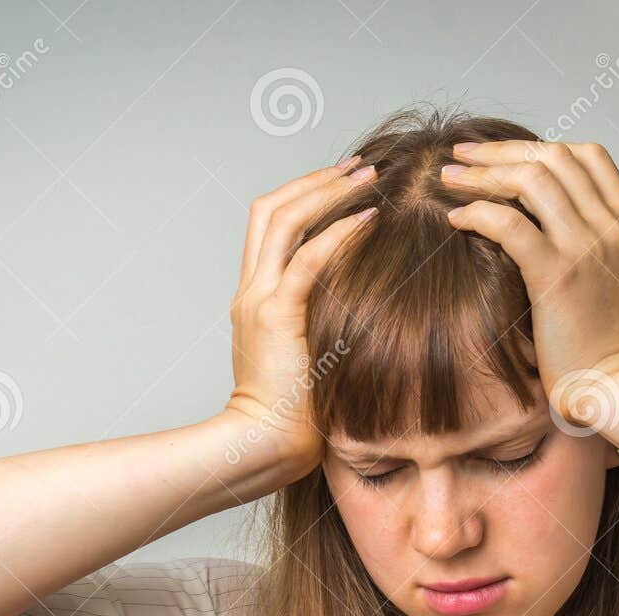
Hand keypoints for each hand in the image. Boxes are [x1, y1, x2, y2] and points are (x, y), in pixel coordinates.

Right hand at [226, 157, 379, 471]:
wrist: (264, 446)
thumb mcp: (310, 358)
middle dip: (316, 181)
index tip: (346, 184)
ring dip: (327, 192)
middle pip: (270, 209)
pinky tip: (367, 221)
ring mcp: (258, 300)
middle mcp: (251, 291)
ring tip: (367, 178)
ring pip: (283, 221)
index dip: (306, 196)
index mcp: (255, 299)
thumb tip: (367, 311)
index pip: (271, 227)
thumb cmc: (295, 416)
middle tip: (359, 167)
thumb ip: (324, 327)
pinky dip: (337, 235)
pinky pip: (305, 260)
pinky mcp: (275, 317)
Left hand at [441, 140, 618, 433]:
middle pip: (554, 157)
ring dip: (484, 172)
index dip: (543, 147)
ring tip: (450, 177)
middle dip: (503, 149)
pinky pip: (510, 223)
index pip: (589, 159)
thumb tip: (608, 249)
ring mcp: (587, 247)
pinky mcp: (558, 275)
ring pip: (531, 179)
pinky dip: (478, 212)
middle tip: (464, 152)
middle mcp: (612, 227)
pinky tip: (456, 218)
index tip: (508, 156)